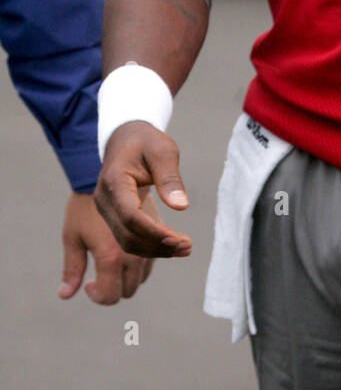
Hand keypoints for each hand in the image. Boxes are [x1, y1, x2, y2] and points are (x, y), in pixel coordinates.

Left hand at [59, 192, 157, 304]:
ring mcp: (148, 242)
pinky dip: (138, 265)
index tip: (88, 286)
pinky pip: (150, 262)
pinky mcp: (157, 233)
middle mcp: (133, 249)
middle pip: (128, 287)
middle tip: (94, 279)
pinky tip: (124, 254)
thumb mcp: (72, 232)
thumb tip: (64, 294)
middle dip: (113, 288)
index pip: (111, 292)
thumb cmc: (88, 201)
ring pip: (140, 277)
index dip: (99, 295)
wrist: (121, 162)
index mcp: (111, 252)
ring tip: (108, 263)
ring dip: (127, 277)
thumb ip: (72, 265)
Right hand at [94, 122, 191, 258]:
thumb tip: (181, 207)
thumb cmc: (146, 142)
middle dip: (158, 245)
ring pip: (127, 241)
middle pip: (128, 234)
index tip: (177, 238)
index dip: (153, 231)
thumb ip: (170, 178)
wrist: (126, 139)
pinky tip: (172, 245)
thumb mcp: (163, 151)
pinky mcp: (113, 217)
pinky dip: (150, 244)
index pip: (130, 215)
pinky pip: (129, 237)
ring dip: (155, 249)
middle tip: (188, 247)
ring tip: (184, 249)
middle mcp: (104, 200)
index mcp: (114, 181)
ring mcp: (106, 210)